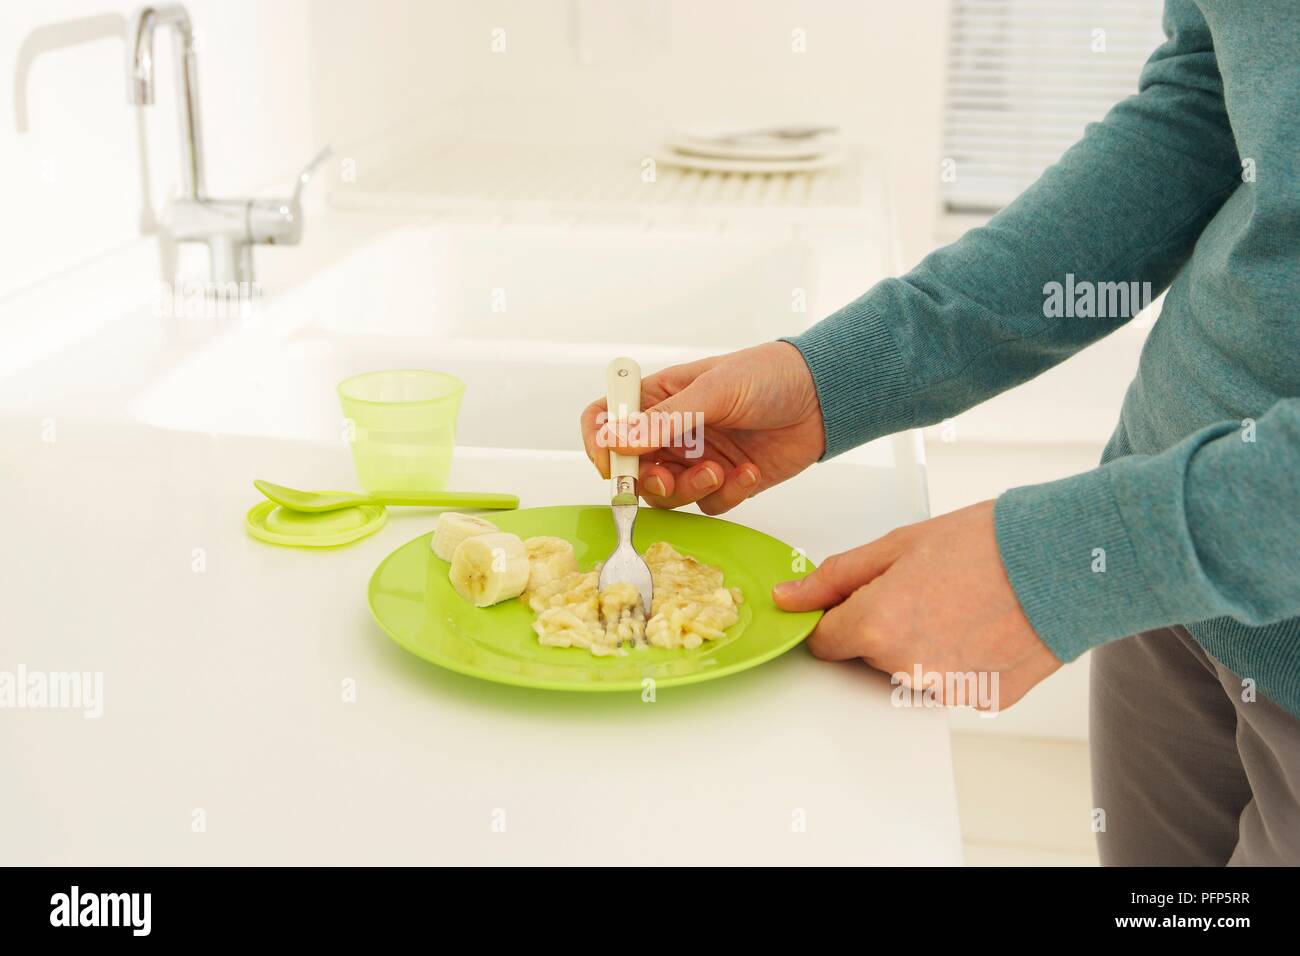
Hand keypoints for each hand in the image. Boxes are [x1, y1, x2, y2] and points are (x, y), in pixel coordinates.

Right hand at [579, 342, 825, 513]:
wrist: (823, 396)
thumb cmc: (768, 375)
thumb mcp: (713, 391)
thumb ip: (664, 421)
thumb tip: (615, 440)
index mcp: (658, 398)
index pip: (605, 420)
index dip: (600, 444)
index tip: (611, 465)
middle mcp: (670, 431)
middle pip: (631, 469)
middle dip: (648, 480)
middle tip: (668, 478)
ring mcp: (696, 458)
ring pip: (667, 494)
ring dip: (689, 488)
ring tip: (720, 470)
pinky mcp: (725, 481)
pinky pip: (707, 504)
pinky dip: (727, 493)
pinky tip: (750, 471)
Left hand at [773, 500, 1059, 709]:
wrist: (1064, 559)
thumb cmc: (987, 543)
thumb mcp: (896, 545)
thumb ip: (833, 579)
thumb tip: (788, 598)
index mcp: (875, 627)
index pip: (824, 641)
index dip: (838, 615)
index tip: (858, 598)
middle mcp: (906, 669)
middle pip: (868, 654)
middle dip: (882, 624)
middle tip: (925, 586)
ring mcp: (946, 690)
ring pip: (908, 670)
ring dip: (920, 643)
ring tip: (960, 601)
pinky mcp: (982, 699)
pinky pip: (951, 680)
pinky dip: (959, 657)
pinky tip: (982, 623)